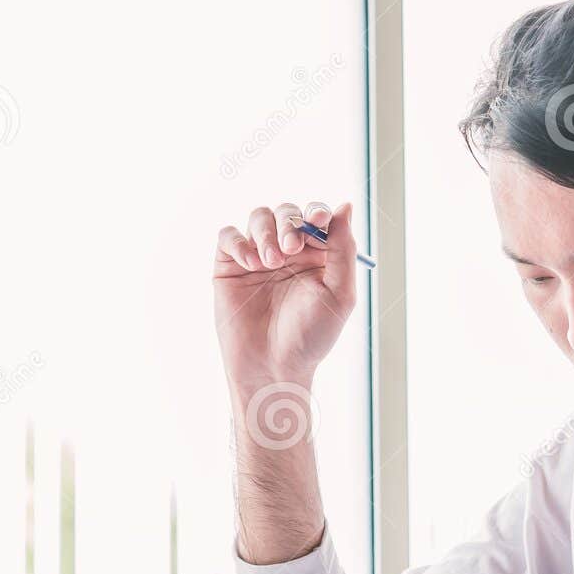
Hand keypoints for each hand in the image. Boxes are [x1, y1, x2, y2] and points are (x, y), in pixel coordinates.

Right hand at [213, 200, 358, 391]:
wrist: (273, 368)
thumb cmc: (311, 337)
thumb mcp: (339, 294)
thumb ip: (343, 249)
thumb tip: (345, 205)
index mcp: (317, 255)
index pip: (317, 217)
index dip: (317, 211)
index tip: (319, 219)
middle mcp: (287, 251)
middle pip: (286, 212)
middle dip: (289, 223)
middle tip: (291, 248)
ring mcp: (257, 257)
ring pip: (258, 217)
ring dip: (265, 231)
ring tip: (270, 261)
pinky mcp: (229, 268)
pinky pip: (228, 236)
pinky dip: (239, 242)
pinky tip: (250, 264)